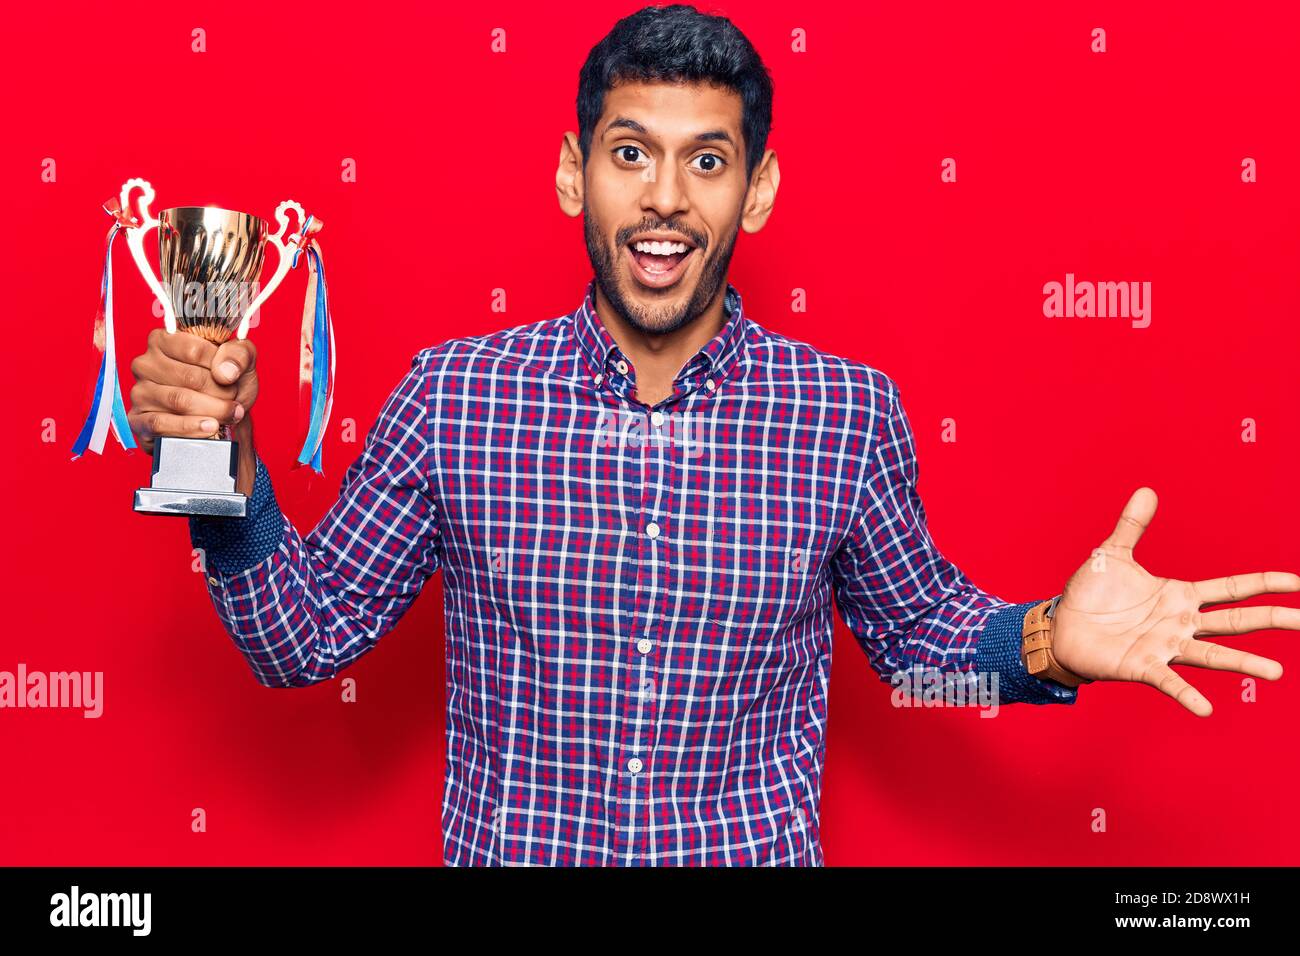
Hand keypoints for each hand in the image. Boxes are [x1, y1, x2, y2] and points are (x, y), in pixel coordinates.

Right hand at [127, 328, 258, 454]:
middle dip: (221, 392)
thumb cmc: (226, 385)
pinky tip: (209, 428)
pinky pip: (162, 424)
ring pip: (179, 400)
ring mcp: (140, 392)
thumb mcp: (240, 362)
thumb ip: (238, 355)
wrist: (222, 421)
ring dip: (212, 410)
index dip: (220, 366)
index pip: (194, 349)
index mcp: (164, 340)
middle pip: (189, 377)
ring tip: (230, 415)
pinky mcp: (139, 420)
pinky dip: (190, 427)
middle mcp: (146, 364)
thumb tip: (225, 372)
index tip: (233, 377)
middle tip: (235, 401)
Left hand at [1049, 487, 1298, 715]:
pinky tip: (1206, 709)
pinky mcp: (1142, 667)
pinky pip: (1169, 682)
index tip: (1297, 583)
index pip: (1230, 588)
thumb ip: (1133, 525)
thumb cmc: (1092, 595)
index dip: (1263, 584)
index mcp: (1180, 596)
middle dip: (1272, 619)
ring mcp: (1164, 647)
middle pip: (1235, 621)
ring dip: (1243, 662)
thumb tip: (1147, 490)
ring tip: (1276, 672)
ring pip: (1212, 655)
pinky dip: (1187, 695)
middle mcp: (1180, 624)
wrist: (1061, 626)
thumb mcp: (1112, 554)